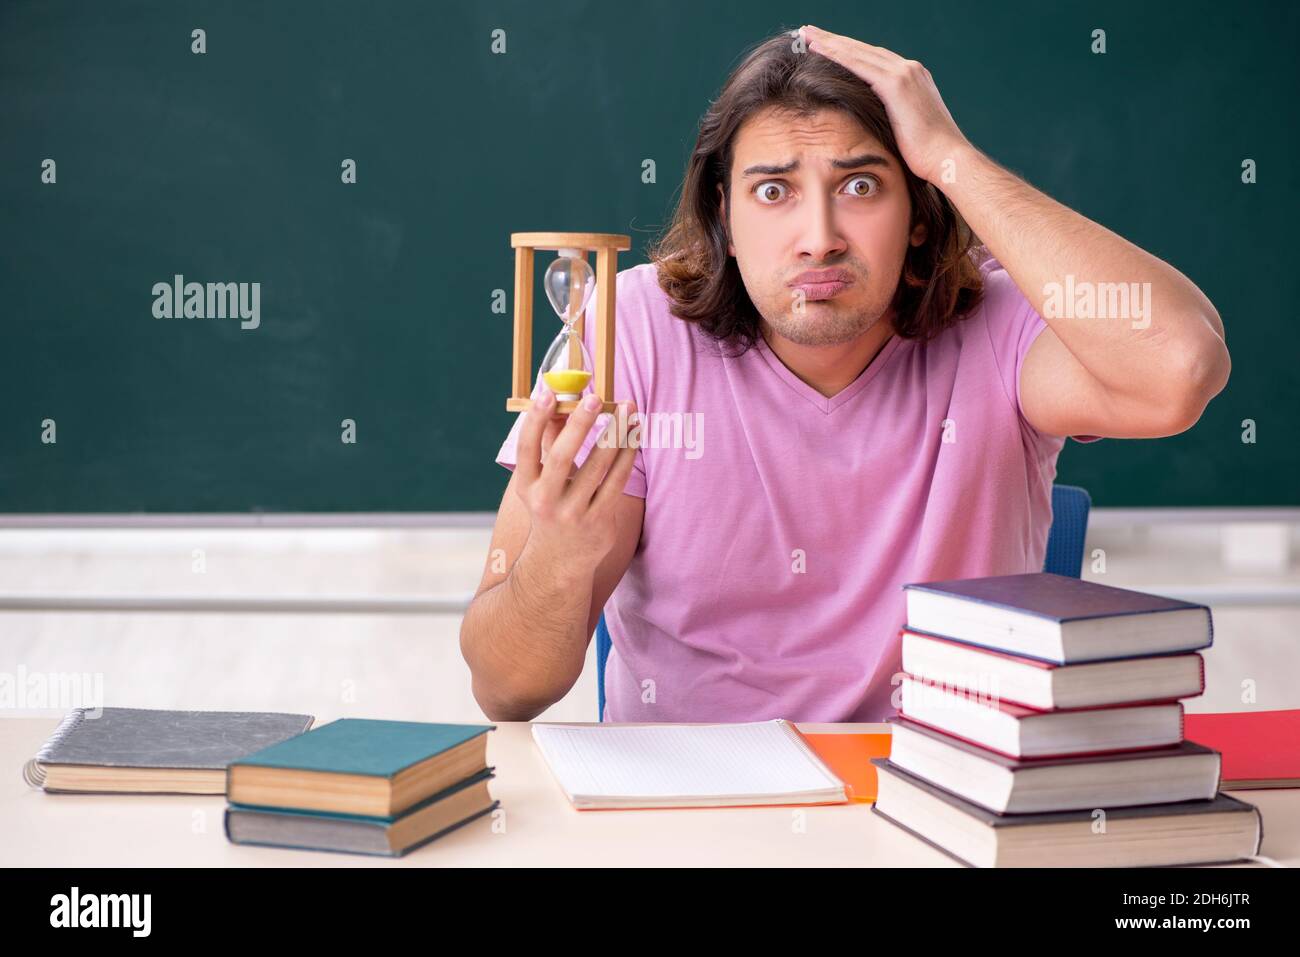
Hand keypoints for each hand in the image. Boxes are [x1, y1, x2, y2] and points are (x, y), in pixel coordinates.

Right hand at [512, 388, 639, 573]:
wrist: (558, 562)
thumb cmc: (551, 508)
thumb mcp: (540, 481)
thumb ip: (549, 442)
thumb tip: (559, 402)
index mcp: (527, 486)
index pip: (527, 448)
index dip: (536, 419)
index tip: (547, 393)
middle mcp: (546, 500)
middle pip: (562, 456)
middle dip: (579, 424)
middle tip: (595, 398)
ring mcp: (573, 513)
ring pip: (597, 467)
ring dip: (615, 434)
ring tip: (628, 410)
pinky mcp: (599, 520)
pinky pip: (617, 481)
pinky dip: (627, 456)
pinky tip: (635, 436)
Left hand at [800, 24, 969, 184]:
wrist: (947, 159)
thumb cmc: (927, 156)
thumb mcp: (906, 131)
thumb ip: (891, 119)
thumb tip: (872, 126)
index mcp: (913, 79)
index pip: (873, 59)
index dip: (848, 52)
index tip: (826, 47)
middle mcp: (910, 70)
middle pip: (863, 49)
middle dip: (834, 40)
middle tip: (808, 31)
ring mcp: (905, 74)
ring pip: (858, 52)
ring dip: (830, 42)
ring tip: (806, 34)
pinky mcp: (896, 85)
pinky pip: (859, 64)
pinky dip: (837, 54)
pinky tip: (818, 49)